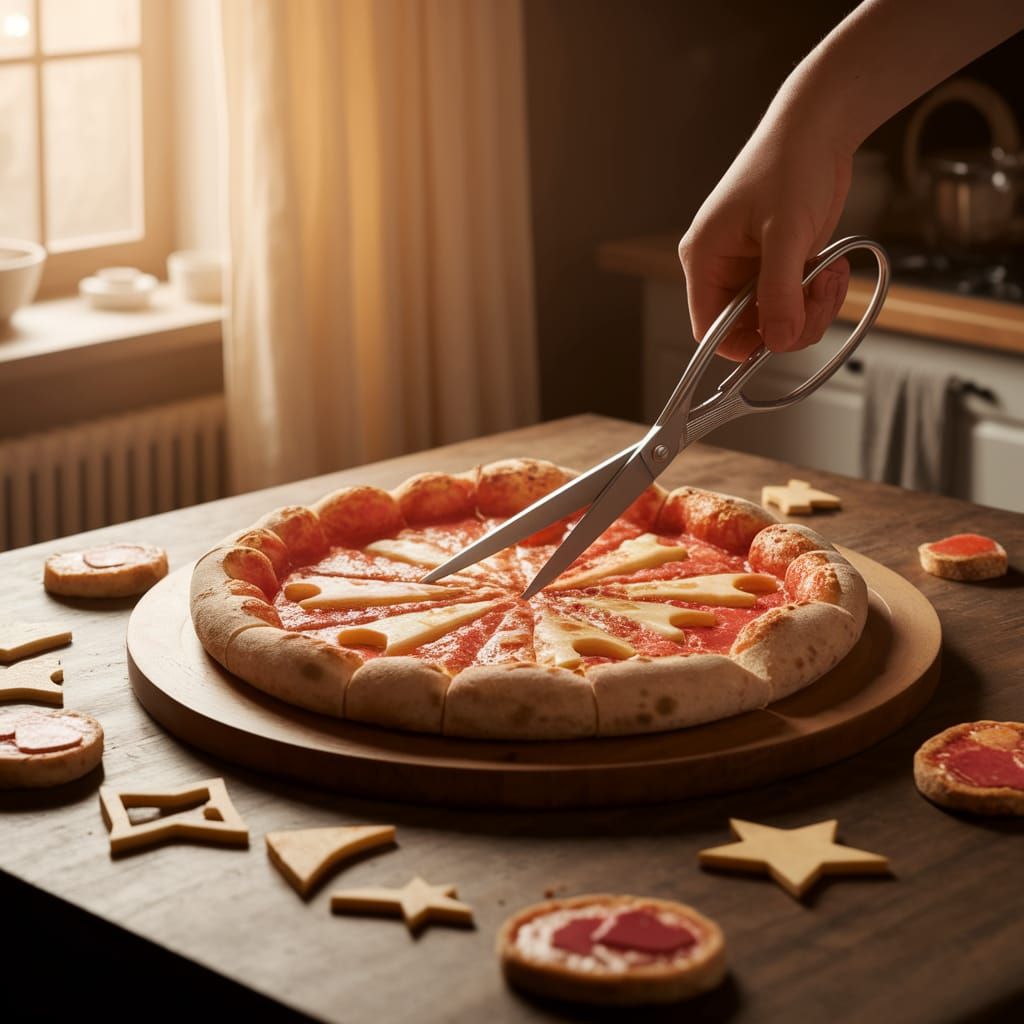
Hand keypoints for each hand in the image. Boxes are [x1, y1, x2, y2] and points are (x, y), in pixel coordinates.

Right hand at [678, 113, 853, 360]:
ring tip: (829, 277)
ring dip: (810, 308)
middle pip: (747, 328)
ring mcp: (752, 268)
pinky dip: (818, 294)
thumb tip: (777, 341)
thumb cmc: (788, 162)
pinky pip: (795, 299)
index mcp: (704, 259)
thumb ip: (779, 292)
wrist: (819, 127)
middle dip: (789, 322)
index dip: (741, 344)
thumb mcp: (785, 233)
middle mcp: (723, 268)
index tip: (779, 340)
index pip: (709, 327)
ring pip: (776, 318)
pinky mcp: (778, 263)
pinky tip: (831, 268)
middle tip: (818, 301)